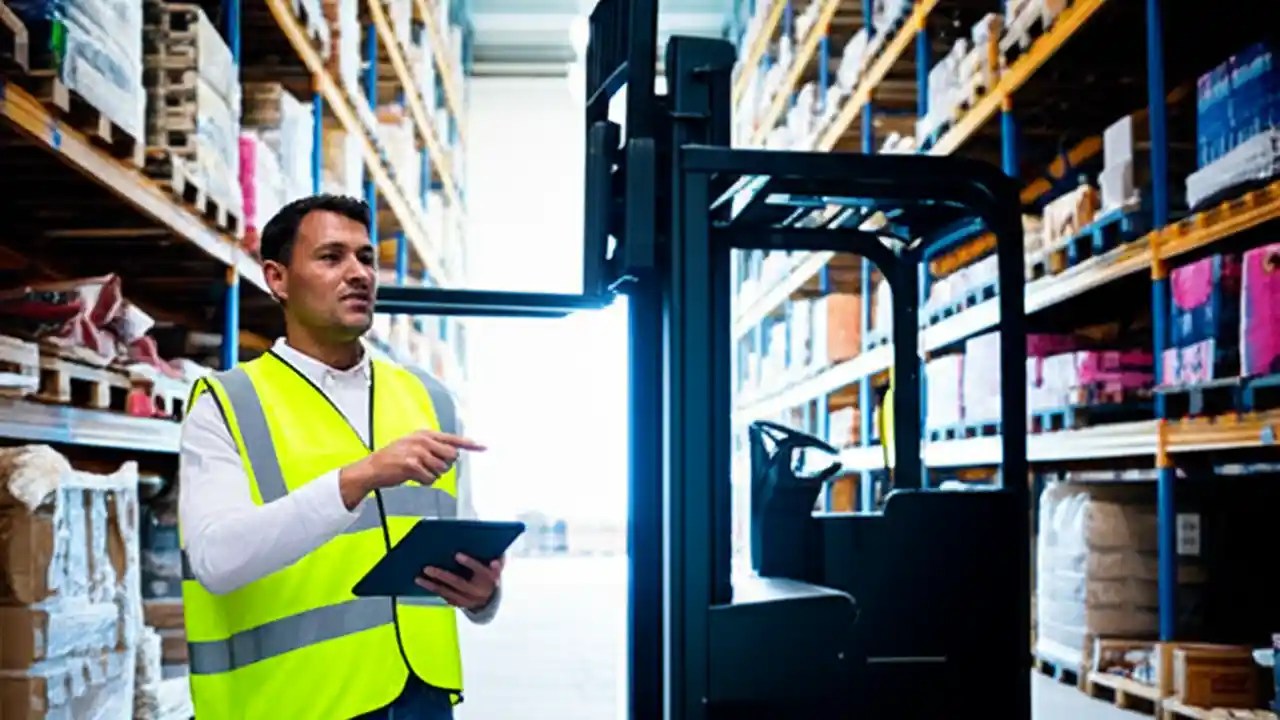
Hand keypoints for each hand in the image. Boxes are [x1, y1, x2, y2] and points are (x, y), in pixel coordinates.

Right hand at [339, 431, 485, 507]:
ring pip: (442, 469)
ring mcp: (417, 451)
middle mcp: (422, 440)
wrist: (371, 469)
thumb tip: (452, 455)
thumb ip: (432, 447)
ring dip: (432, 475)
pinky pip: (430, 479)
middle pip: (451, 457)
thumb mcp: (412, 445)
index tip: (484, 446)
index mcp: (424, 434)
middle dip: (444, 465)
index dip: (470, 444)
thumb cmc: (392, 459)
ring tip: (418, 471)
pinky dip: (424, 481)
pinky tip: (413, 477)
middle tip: (428, 467)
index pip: (452, 439)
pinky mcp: (412, 465)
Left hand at [416, 554, 504, 609]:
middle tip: (427, 568)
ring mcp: (468, 600)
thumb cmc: (489, 573)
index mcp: (490, 578)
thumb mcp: (494, 564)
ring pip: (448, 592)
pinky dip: (434, 591)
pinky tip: (423, 584)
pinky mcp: (459, 604)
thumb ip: (489, 555)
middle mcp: (479, 591)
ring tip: (418, 578)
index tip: (457, 555)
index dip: (469, 563)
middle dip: (442, 575)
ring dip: (432, 585)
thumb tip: (478, 540)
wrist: (489, 598)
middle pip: (458, 583)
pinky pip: (444, 597)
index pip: (480, 570)